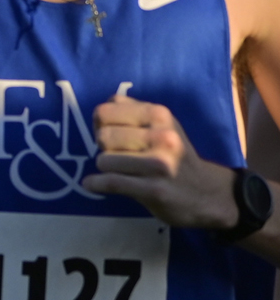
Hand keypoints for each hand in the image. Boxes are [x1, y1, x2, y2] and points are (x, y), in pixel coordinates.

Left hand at [84, 93, 237, 229]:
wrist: (206, 192)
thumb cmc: (174, 155)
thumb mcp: (162, 125)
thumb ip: (133, 111)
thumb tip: (103, 108)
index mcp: (160, 115)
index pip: (105, 112)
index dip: (100, 124)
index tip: (110, 133)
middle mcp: (162, 136)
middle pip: (103, 136)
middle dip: (104, 147)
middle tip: (116, 155)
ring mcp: (159, 164)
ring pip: (104, 160)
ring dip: (106, 168)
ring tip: (120, 170)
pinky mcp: (154, 189)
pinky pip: (110, 182)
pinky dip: (95, 184)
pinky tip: (93, 184)